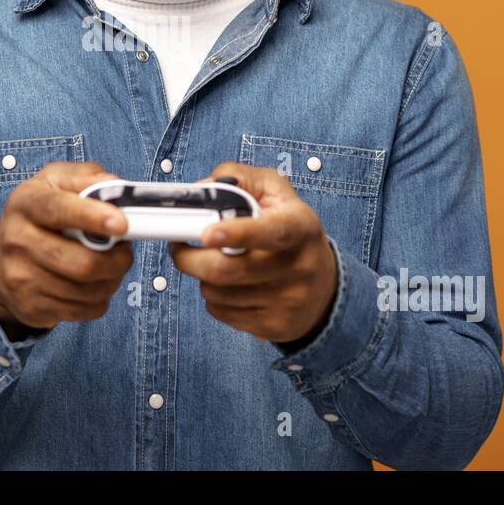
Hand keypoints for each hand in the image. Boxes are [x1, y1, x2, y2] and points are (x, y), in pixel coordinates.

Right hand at [0, 161, 131, 338]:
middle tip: (125, 251)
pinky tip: (94, 285)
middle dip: (117, 260)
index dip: (92, 217)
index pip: (58, 209)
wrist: (1, 264)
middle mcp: (16, 240)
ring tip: (110, 266)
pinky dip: (100, 299)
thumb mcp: (56, 182)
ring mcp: (20, 278)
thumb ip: (86, 177)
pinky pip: (84, 310)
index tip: (121, 224)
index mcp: (25, 203)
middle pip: (81, 262)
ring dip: (112, 279)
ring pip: (87, 290)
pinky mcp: (31, 306)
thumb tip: (115, 186)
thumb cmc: (40, 216)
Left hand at [169, 162, 337, 347]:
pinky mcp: (274, 326)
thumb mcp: (276, 192)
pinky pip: (221, 312)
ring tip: (214, 263)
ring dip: (202, 277)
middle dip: (188, 258)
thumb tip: (203, 188)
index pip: (270, 232)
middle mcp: (298, 265)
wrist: (324, 288)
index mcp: (300, 227)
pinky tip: (228, 286)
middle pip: (226, 270)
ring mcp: (287, 300)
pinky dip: (213, 297)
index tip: (208, 234)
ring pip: (216, 292)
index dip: (237, 233)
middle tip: (179, 247)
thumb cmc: (291, 231)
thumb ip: (239, 178)